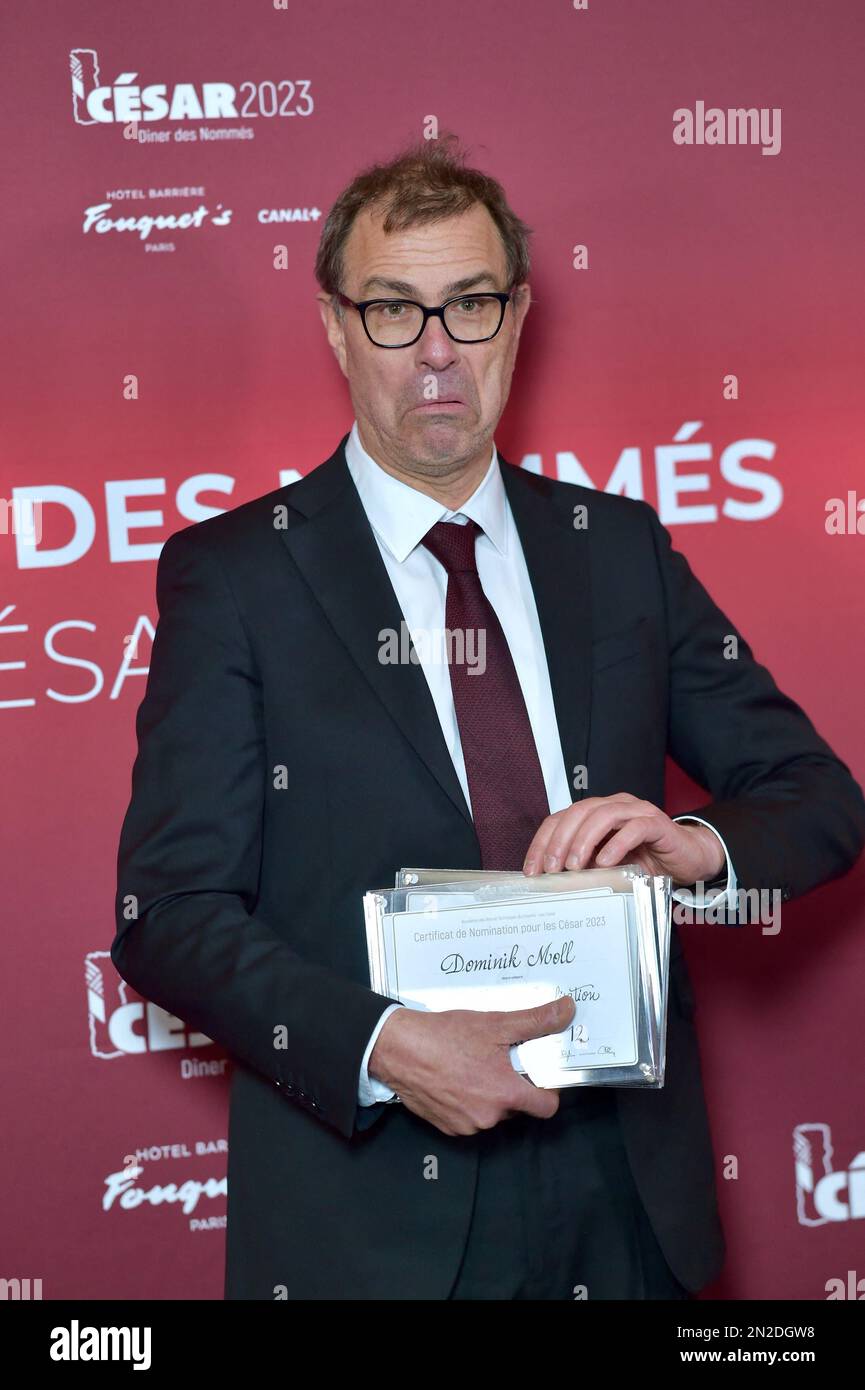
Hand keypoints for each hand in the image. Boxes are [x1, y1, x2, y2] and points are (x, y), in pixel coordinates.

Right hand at [368, 996, 575, 1135]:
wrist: (397, 1049)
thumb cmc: (444, 1037)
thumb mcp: (495, 1023)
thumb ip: (536, 1021)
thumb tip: (566, 1010)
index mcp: (506, 1094)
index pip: (546, 1107)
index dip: (548, 1090)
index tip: (539, 1074)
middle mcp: (488, 1116)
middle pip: (516, 1106)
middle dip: (511, 1085)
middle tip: (497, 1059)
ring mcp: (466, 1125)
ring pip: (491, 1111)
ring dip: (487, 1093)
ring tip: (472, 1065)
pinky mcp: (446, 1127)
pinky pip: (467, 1117)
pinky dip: (466, 1101)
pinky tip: (454, 1077)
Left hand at [522, 792, 724, 884]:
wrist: (689, 859)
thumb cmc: (646, 862)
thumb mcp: (607, 867)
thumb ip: (584, 866)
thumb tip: (552, 882)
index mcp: (597, 813)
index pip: (560, 819)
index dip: (542, 842)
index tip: (532, 870)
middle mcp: (614, 806)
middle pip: (578, 812)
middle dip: (559, 840)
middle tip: (551, 869)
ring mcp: (637, 811)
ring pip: (603, 815)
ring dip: (584, 840)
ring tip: (574, 866)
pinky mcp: (657, 824)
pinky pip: (635, 828)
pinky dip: (617, 844)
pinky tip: (606, 862)